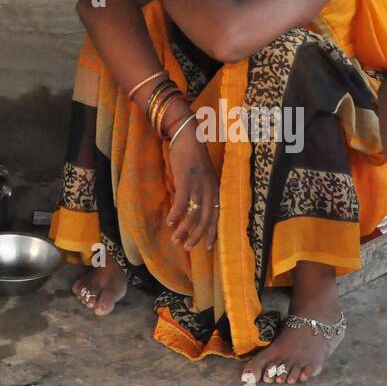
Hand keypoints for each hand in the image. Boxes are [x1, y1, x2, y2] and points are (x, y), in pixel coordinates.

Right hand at [165, 119, 218, 250]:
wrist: (189, 137)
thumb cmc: (193, 158)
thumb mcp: (202, 178)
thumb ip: (200, 193)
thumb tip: (191, 210)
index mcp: (215, 191)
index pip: (216, 217)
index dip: (211, 234)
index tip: (207, 248)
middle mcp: (210, 191)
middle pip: (205, 220)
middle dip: (196, 236)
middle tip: (186, 247)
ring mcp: (199, 186)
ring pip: (193, 214)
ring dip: (184, 229)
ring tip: (176, 239)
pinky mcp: (187, 180)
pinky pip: (181, 203)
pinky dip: (176, 214)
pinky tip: (170, 222)